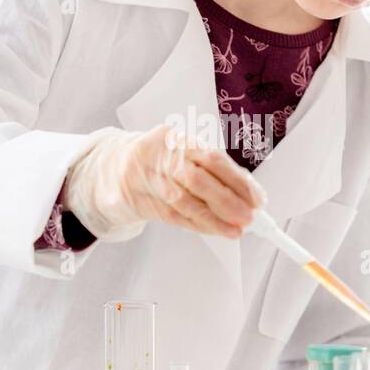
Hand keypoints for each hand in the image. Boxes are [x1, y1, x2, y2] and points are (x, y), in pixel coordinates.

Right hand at [64, 123, 265, 239]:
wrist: (112, 167)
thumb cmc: (158, 160)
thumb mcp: (183, 152)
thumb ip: (212, 168)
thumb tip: (248, 190)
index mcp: (177, 139)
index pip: (212, 158)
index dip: (238, 180)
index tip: (257, 198)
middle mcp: (161, 156)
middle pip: (197, 179)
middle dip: (227, 201)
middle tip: (249, 217)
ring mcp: (147, 179)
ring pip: (184, 201)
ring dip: (214, 219)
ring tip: (236, 229)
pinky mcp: (140, 201)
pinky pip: (173, 216)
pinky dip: (198, 226)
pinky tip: (216, 231)